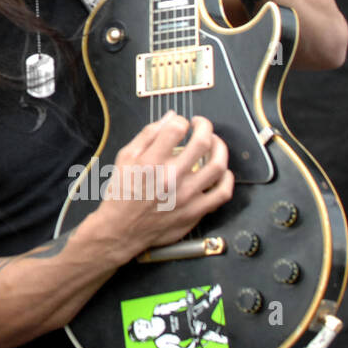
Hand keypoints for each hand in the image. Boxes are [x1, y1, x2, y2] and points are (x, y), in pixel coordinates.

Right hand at [99, 112, 233, 253]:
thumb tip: (170, 118)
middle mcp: (171, 177)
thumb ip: (147, 135)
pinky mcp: (194, 211)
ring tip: (214, 144)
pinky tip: (222, 172)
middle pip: (202, 143)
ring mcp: (186, 196)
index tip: (181, 123)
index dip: (181, 121)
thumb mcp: (125, 157)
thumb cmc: (122, 193)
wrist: (121, 229)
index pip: (177, 129)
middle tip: (201, 126)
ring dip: (220, 148)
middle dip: (205, 127)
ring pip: (217, 166)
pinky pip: (222, 194)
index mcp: (151, 162)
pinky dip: (227, 179)